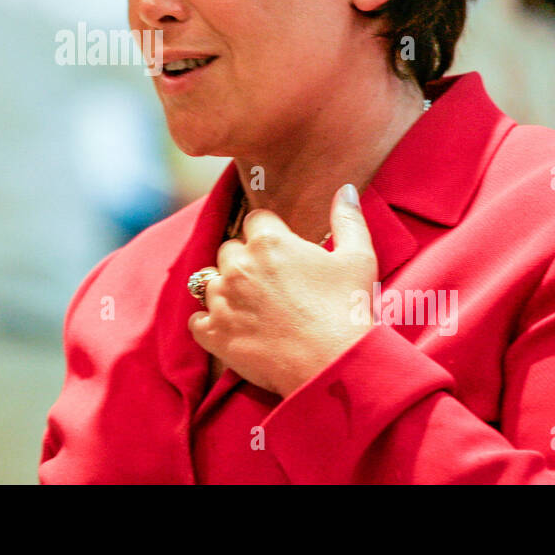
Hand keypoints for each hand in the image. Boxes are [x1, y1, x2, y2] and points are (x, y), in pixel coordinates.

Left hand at [188, 183, 378, 396]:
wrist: (333, 365)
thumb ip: (347, 219)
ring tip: (253, 309)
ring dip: (226, 291)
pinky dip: (209, 324)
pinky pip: (197, 320)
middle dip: (245, 262)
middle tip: (271, 285)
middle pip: (230, 249)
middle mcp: (238, 265)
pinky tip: (233, 329)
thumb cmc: (347, 310)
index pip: (256, 220)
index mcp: (269, 241)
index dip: (270, 235)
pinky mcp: (213, 333)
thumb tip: (345, 189)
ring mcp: (221, 299)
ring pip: (209, 282)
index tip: (283, 254)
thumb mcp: (358, 258)